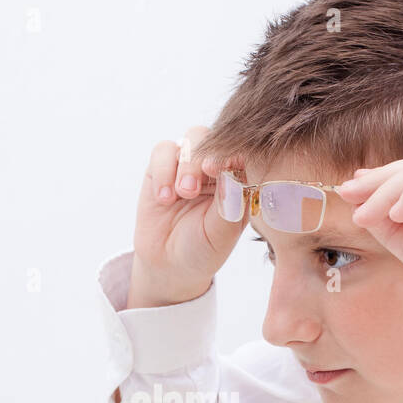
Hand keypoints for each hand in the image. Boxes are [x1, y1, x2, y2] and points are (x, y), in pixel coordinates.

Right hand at [126, 126, 247, 307]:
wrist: (169, 264)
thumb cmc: (203, 249)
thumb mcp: (220, 233)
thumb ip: (228, 203)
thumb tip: (231, 174)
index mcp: (238, 180)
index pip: (241, 153)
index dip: (232, 155)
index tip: (220, 169)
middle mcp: (215, 167)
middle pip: (215, 139)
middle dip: (204, 157)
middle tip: (195, 186)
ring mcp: (188, 164)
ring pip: (191, 138)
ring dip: (186, 165)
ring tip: (182, 194)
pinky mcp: (162, 167)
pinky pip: (162, 151)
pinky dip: (163, 171)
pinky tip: (164, 198)